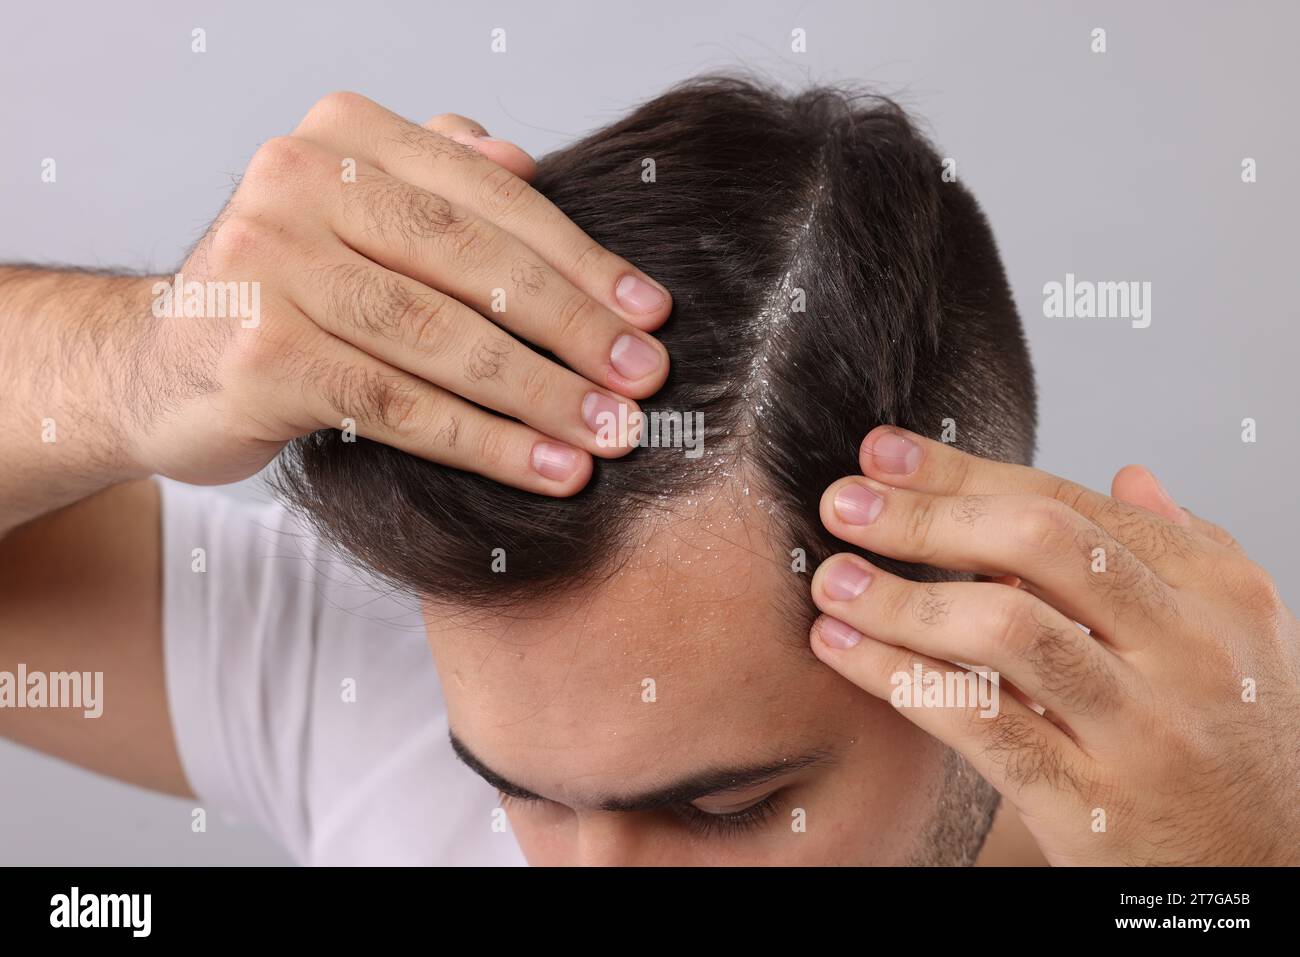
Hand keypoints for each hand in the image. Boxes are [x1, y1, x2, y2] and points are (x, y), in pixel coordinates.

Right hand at [131, 93, 670, 492]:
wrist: (160, 364)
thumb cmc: (288, 292)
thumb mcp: (356, 216)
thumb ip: (436, 178)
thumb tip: (527, 160)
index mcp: (340, 136)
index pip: (488, 195)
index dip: (581, 259)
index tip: (651, 313)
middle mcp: (297, 183)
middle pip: (471, 262)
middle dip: (573, 329)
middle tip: (645, 380)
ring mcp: (270, 266)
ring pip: (441, 339)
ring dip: (543, 395)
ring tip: (611, 436)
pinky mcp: (260, 354)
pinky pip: (400, 405)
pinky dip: (486, 443)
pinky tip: (549, 469)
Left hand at [808, 427, 1299, 864]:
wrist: (1267, 870)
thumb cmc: (1235, 744)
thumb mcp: (1239, 635)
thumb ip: (1180, 552)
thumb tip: (1128, 473)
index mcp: (1214, 588)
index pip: (1067, 502)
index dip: (962, 473)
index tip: (883, 454)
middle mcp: (1189, 647)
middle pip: (1036, 544)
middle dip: (925, 518)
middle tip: (842, 506)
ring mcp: (1144, 727)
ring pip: (1004, 629)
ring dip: (898, 598)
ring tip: (832, 582)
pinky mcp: (1095, 802)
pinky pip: (978, 720)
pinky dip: (897, 676)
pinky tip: (844, 651)